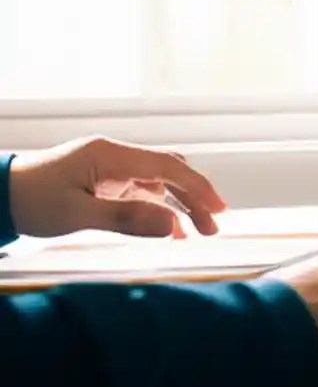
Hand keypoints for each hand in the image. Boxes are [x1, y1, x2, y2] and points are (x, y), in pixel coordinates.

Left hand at [8, 136, 227, 238]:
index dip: (197, 187)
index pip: (167, 167)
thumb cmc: (30, 202)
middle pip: (169, 171)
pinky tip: (169, 227)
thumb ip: (127, 219)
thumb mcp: (77, 214)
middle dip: (195, 197)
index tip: (219, 210)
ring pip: (159, 181)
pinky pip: (142, 190)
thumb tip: (172, 225)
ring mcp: (111, 168)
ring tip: (197, 231)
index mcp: (110, 155)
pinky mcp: (105, 180)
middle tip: (213, 227)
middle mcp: (115, 156)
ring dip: (180, 203)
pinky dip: (160, 207)